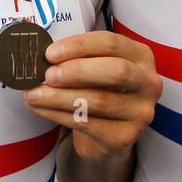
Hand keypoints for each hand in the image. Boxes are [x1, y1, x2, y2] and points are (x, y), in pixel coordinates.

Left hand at [22, 31, 161, 163]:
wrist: (105, 135)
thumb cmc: (97, 90)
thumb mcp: (93, 68)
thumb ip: (75, 59)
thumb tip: (40, 56)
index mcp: (140, 56)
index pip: (111, 43)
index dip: (79, 46)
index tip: (50, 52)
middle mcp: (148, 83)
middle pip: (116, 71)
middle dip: (77, 71)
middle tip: (47, 75)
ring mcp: (141, 112)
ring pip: (98, 101)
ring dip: (59, 96)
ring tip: (33, 93)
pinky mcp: (125, 137)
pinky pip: (87, 124)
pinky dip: (57, 114)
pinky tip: (39, 108)